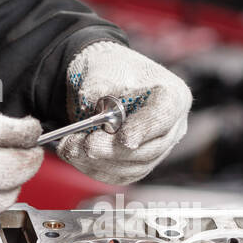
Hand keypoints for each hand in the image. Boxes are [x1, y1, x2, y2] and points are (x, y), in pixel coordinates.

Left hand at [55, 41, 191, 183]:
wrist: (102, 85)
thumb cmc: (110, 71)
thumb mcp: (103, 67)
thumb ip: (98, 83)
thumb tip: (91, 98)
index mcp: (172, 96)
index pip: (164, 116)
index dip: (144, 129)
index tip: (124, 139)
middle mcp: (171, 127)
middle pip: (150, 148)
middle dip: (113, 150)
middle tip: (84, 144)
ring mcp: (157, 149)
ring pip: (133, 167)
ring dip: (98, 162)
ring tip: (69, 147)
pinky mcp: (140, 164)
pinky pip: (120, 175)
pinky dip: (95, 168)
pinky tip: (75, 155)